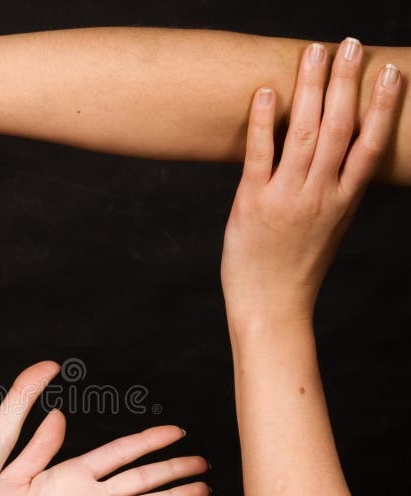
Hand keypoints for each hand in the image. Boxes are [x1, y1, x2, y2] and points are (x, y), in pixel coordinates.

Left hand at [0, 415, 208, 495]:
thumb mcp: (14, 475)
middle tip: (203, 461)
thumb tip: (58, 414)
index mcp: (71, 475)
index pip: (119, 453)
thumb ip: (41, 447)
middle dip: (172, 469)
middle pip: (140, 479)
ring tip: (201, 490)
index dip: (148, 442)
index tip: (175, 432)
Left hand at [221, 40, 401, 325]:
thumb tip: (341, 160)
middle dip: (346, 83)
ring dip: (309, 89)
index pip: (369, 145)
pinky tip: (265, 92)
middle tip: (351, 43)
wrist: (271, 308)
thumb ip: (335, 192)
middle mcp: (319, 196)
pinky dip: (262, 123)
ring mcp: (285, 198)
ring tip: (315, 53)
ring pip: (303, 135)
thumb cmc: (297, 269)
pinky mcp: (251, 204)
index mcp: (343, 202)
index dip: (381, 105)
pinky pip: (259, 156)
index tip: (388, 71)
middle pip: (339, 129)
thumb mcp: (329, 229)